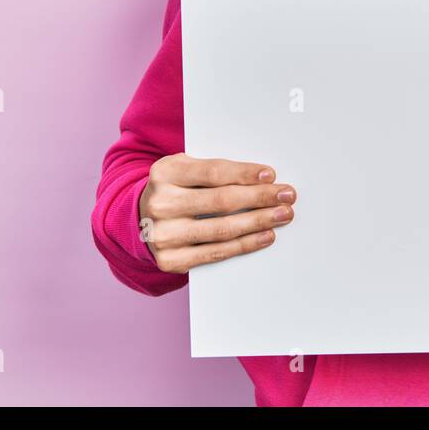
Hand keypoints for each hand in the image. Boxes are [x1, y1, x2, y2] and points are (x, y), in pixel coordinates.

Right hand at [138, 153, 295, 273]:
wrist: (141, 221)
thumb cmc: (175, 189)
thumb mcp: (185, 169)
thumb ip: (214, 171)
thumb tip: (263, 178)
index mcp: (164, 173)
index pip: (213, 172)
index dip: (245, 174)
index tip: (271, 176)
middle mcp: (160, 203)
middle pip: (221, 201)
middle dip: (260, 198)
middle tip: (287, 196)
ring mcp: (163, 235)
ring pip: (222, 229)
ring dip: (259, 222)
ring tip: (281, 215)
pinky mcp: (170, 260)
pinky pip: (216, 252)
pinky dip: (245, 244)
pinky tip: (265, 235)